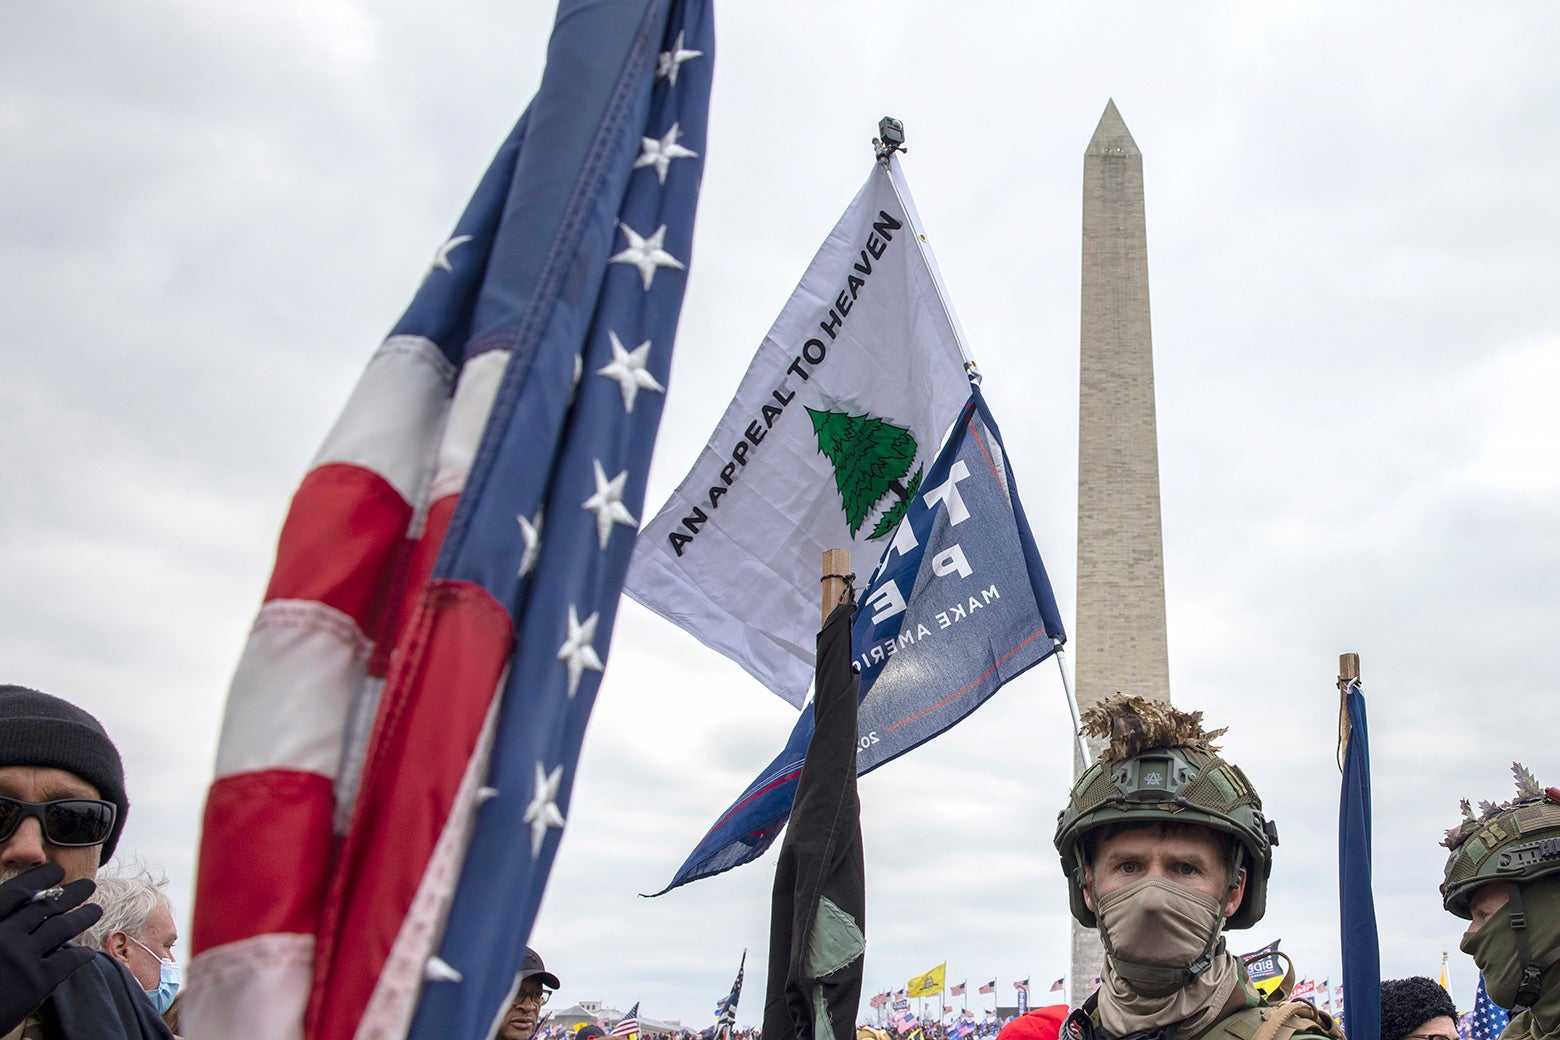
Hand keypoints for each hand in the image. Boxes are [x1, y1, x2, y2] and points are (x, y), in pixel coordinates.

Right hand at [0, 863, 102, 1031]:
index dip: (40, 878)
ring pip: (62, 927)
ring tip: (96, 909)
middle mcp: (3, 936)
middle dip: (70, 893)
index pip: (17, 892)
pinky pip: (68, 960)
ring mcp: (22, 957)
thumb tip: (21, 905)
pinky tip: (87, 953)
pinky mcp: (37, 981)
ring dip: (83, 916)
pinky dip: (81, 954)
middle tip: (88, 885)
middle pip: (45, 906)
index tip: (57, 871)